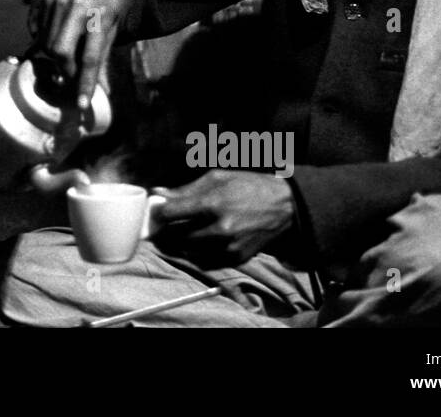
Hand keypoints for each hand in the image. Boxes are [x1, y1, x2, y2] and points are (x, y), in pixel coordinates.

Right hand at [31, 0, 127, 104]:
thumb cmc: (107, 6)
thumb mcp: (112, 29)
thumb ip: (102, 58)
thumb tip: (99, 91)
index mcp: (101, 15)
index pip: (90, 57)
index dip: (85, 83)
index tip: (80, 104)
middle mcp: (77, 6)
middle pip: (60, 51)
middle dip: (64, 70)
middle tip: (70, 76)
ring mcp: (58, 1)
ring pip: (46, 44)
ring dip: (55, 58)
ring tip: (67, 56)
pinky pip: (38, 32)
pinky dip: (46, 42)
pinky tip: (58, 38)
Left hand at [150, 171, 295, 266]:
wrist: (284, 206)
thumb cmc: (248, 186)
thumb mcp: (217, 178)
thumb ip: (185, 189)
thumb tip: (157, 193)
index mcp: (213, 203)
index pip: (171, 214)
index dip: (158, 213)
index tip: (157, 212)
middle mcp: (221, 228)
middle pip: (176, 236)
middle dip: (165, 231)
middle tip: (161, 226)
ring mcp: (229, 246)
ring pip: (188, 252)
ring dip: (178, 244)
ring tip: (178, 234)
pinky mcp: (237, 259)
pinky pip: (205, 263)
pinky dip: (195, 255)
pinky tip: (196, 243)